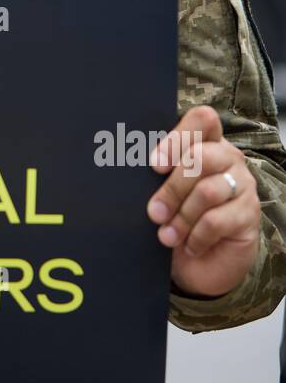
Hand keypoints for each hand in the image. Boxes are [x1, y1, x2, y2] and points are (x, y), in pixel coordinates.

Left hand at [147, 105, 259, 297]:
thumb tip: (132, 164)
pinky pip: (216, 221)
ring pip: (207, 191)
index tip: (154, 165)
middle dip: (172, 189)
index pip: (202, 119)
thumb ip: (156, 175)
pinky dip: (196, 236)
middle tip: (154, 213)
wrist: (199, 262)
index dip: (177, 138)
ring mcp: (243, 184)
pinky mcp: (251, 214)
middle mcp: (228, 158)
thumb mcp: (161, 192)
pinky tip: (189, 245)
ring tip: (167, 235)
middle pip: (201, 157)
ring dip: (181, 217)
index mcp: (206, 142)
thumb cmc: (175, 218)